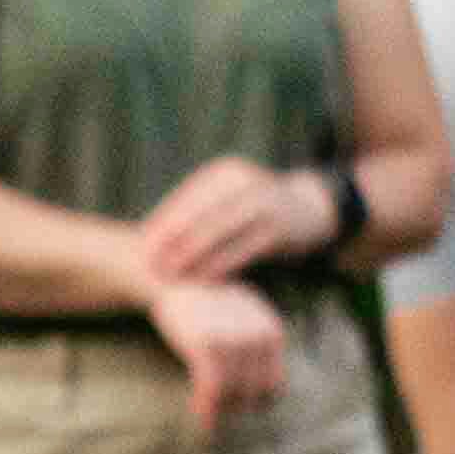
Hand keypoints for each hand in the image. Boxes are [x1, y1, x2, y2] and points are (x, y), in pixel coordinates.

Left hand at [139, 156, 336, 287]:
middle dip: (174, 241)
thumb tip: (151, 238)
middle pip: (202, 214)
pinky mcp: (281, 228)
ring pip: (221, 230)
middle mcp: (245, 182)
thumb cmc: (258, 210)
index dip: (163, 222)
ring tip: (172, 275)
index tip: (141, 246)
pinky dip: (223, 264)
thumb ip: (201, 213)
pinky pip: (245, 248)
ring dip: (194, 255)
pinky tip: (205, 279)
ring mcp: (265, 204)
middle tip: (151, 264)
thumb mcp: (231, 200)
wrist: (313, 207)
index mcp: (226, 174)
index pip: (187, 198)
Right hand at [149, 274, 289, 431]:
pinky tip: (202, 420)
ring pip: (233, 395)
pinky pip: (213, 390)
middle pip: (254, 394)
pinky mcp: (205, 344)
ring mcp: (233, 340)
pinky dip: (208, 411)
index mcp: (272, 332)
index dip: (257, 402)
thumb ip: (258, 345)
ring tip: (207, 413)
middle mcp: (258, 337)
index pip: (274, 386)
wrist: (175, 275)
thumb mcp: (246, 317)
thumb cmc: (209, 302)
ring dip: (220, 411)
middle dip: (236, 408)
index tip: (237, 405)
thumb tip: (265, 390)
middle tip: (217, 410)